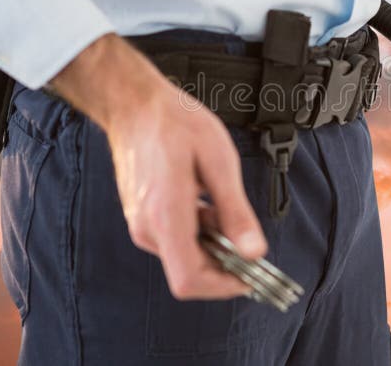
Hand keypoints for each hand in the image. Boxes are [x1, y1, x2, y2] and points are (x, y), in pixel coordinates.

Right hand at [50, 35, 266, 299]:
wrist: (135, 105)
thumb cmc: (173, 124)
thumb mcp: (218, 162)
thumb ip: (236, 212)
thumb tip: (254, 251)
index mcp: (165, 217)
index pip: (189, 280)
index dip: (223, 286)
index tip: (250, 276)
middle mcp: (148, 228)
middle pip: (189, 271)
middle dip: (223, 261)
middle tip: (247, 235)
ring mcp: (141, 224)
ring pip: (184, 254)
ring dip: (212, 242)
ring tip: (223, 203)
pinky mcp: (142, 217)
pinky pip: (174, 239)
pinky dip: (198, 230)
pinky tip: (207, 201)